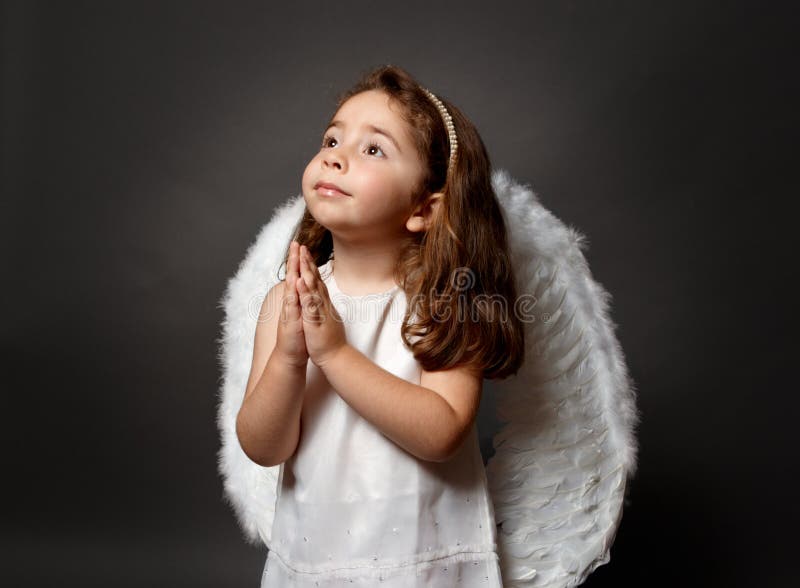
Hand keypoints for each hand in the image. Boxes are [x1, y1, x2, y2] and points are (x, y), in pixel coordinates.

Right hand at [273, 241, 308, 368]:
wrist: (291, 355)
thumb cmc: (299, 335)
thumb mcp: (303, 314)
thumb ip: (303, 301)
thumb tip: (306, 289)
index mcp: (297, 300)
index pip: (298, 277)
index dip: (299, 262)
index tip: (302, 246)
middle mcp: (292, 303)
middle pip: (293, 277)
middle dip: (294, 260)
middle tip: (295, 243)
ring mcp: (290, 311)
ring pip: (291, 288)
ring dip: (293, 272)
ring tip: (294, 256)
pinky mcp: (291, 321)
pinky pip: (293, 304)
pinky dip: (294, 293)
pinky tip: (296, 283)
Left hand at [296, 244, 347, 367]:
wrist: (335, 355)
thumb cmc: (328, 338)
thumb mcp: (325, 317)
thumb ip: (323, 305)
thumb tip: (322, 296)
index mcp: (322, 302)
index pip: (316, 281)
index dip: (310, 266)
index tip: (305, 252)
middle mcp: (322, 303)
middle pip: (315, 279)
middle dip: (308, 262)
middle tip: (302, 246)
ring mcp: (320, 311)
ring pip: (313, 288)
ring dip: (307, 272)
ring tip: (302, 257)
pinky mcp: (315, 320)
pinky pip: (310, 304)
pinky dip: (305, 292)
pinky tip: (300, 282)